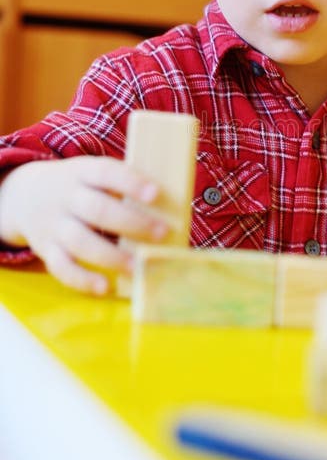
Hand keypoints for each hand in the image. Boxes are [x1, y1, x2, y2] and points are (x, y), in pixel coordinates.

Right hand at [0, 157, 169, 295]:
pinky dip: (82, 280)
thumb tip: (171, 204)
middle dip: (131, 223)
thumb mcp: (92, 173)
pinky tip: (105, 287)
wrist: (23, 193)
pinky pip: (61, 267)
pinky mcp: (46, 250)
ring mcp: (54, 224)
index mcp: (83, 172)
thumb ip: (122, 185)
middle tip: (161, 233)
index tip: (155, 193)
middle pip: (97, 210)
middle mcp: (67, 197)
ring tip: (139, 267)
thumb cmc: (78, 185)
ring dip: (112, 257)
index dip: (130, 183)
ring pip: (81, 241)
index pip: (107, 172)